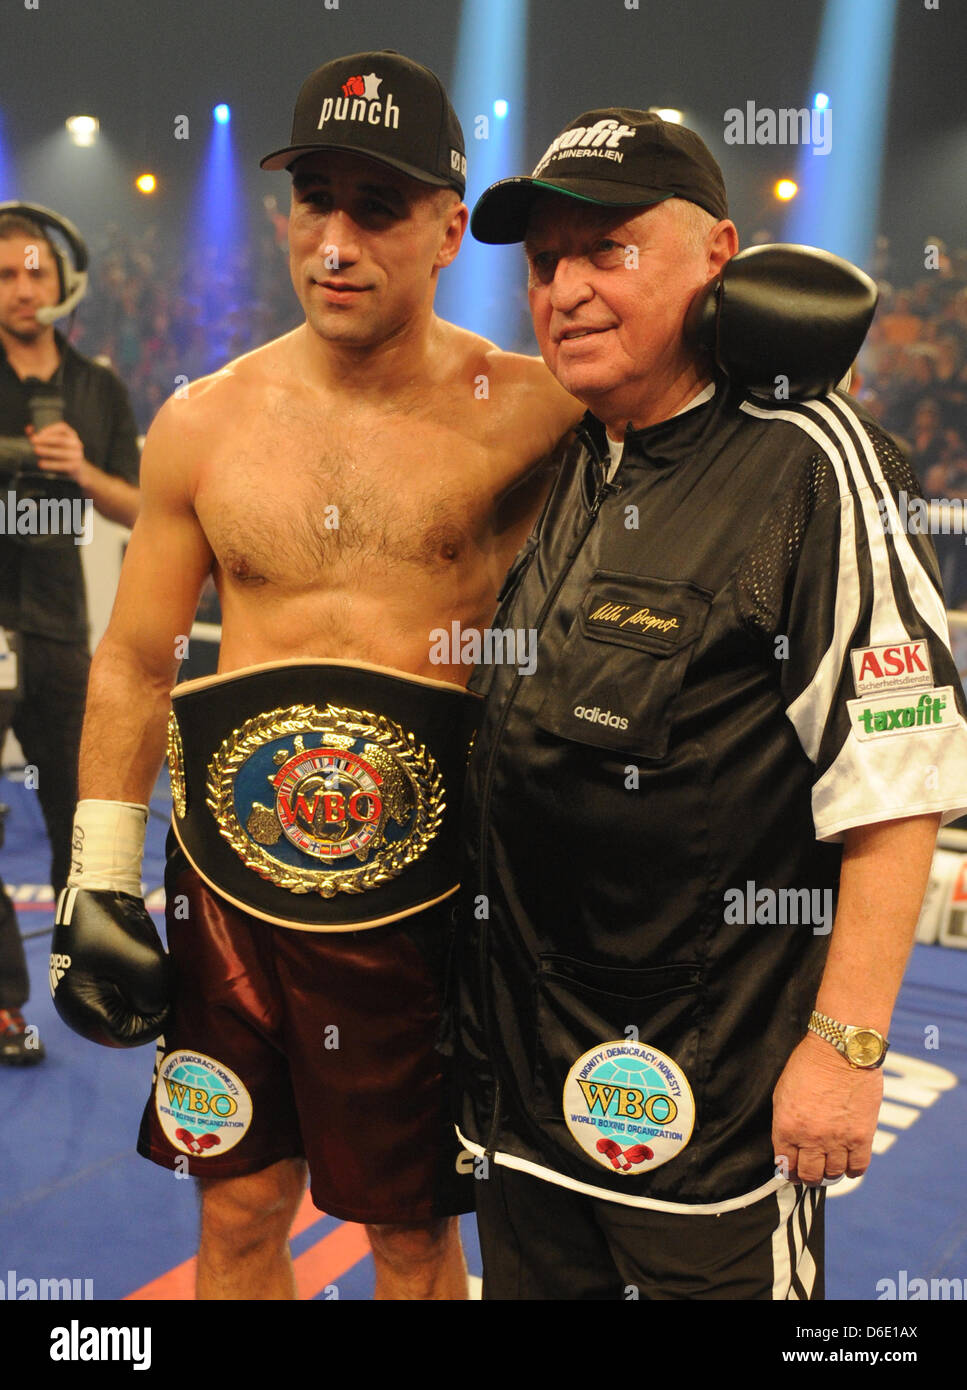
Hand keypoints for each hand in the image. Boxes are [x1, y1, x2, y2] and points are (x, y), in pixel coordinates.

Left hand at [26, 421, 91, 486]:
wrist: (77, 468)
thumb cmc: (62, 452)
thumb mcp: (55, 443)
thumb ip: (42, 435)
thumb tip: (29, 429)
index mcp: (71, 434)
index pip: (62, 428)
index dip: (50, 429)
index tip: (38, 433)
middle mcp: (76, 443)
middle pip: (61, 439)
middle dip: (45, 440)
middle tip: (32, 440)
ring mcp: (77, 454)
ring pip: (61, 452)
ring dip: (47, 451)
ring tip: (35, 450)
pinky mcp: (76, 465)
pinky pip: (62, 465)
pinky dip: (50, 464)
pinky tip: (41, 463)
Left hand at [772, 1030, 883, 1184]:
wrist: (840, 1051)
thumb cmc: (808, 1066)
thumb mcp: (783, 1094)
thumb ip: (786, 1123)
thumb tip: (790, 1145)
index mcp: (786, 1127)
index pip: (785, 1165)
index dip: (789, 1172)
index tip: (793, 1172)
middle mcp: (811, 1139)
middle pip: (809, 1175)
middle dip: (808, 1177)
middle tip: (812, 1173)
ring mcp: (837, 1140)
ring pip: (833, 1174)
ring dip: (830, 1173)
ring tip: (831, 1166)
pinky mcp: (862, 1137)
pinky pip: (858, 1167)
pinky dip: (853, 1170)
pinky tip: (849, 1164)